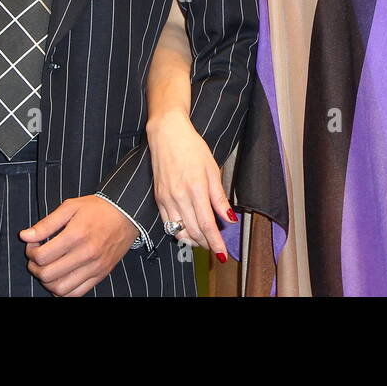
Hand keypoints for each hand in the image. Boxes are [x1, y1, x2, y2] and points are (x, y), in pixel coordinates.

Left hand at [21, 196, 137, 295]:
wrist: (126, 213)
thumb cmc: (97, 208)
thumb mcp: (70, 207)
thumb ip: (46, 223)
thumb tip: (24, 236)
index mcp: (76, 235)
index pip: (42, 256)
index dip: (31, 252)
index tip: (33, 244)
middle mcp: (86, 254)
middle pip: (48, 275)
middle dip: (35, 268)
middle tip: (36, 258)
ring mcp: (95, 267)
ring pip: (60, 289)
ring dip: (47, 282)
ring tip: (47, 269)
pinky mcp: (101, 274)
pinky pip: (76, 293)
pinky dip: (63, 291)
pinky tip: (60, 278)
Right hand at [148, 111, 234, 261]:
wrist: (167, 134)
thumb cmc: (192, 147)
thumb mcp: (212, 168)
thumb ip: (219, 196)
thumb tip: (228, 217)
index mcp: (195, 188)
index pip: (206, 224)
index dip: (215, 242)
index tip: (222, 252)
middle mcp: (178, 197)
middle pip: (193, 231)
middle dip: (206, 243)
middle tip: (216, 248)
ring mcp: (166, 199)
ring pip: (179, 231)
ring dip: (193, 241)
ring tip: (204, 241)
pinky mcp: (158, 198)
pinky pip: (167, 223)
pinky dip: (178, 232)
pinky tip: (188, 231)